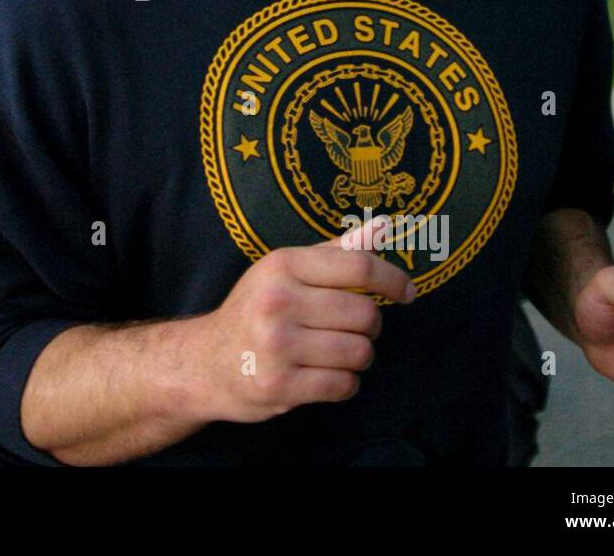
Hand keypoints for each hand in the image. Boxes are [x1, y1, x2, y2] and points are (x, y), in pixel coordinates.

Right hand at [190, 218, 415, 424]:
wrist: (206, 361)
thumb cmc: (256, 310)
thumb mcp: (287, 271)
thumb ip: (337, 251)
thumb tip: (385, 227)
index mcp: (282, 265)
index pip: (358, 266)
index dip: (392, 279)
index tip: (406, 292)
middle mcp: (277, 302)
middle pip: (365, 315)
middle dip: (368, 327)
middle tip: (349, 330)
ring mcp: (277, 346)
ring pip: (359, 353)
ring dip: (357, 357)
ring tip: (332, 354)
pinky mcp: (280, 385)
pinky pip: (343, 385)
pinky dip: (343, 384)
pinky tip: (322, 376)